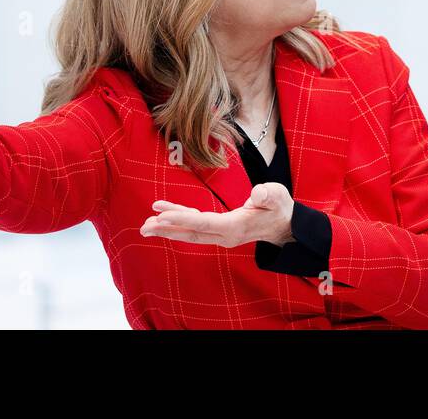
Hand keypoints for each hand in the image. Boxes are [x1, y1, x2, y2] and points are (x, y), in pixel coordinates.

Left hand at [140, 183, 295, 248]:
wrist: (284, 226)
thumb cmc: (279, 208)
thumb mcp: (278, 197)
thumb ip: (268, 194)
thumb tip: (257, 193)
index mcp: (235, 226)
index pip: (203, 223)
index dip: (181, 219)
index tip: (161, 216)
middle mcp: (224, 235)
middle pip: (190, 233)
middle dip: (166, 230)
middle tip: (143, 227)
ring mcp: (221, 235)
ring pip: (190, 232)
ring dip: (168, 229)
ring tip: (146, 224)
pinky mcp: (219, 230)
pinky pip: (196, 227)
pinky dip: (180, 222)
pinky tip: (166, 217)